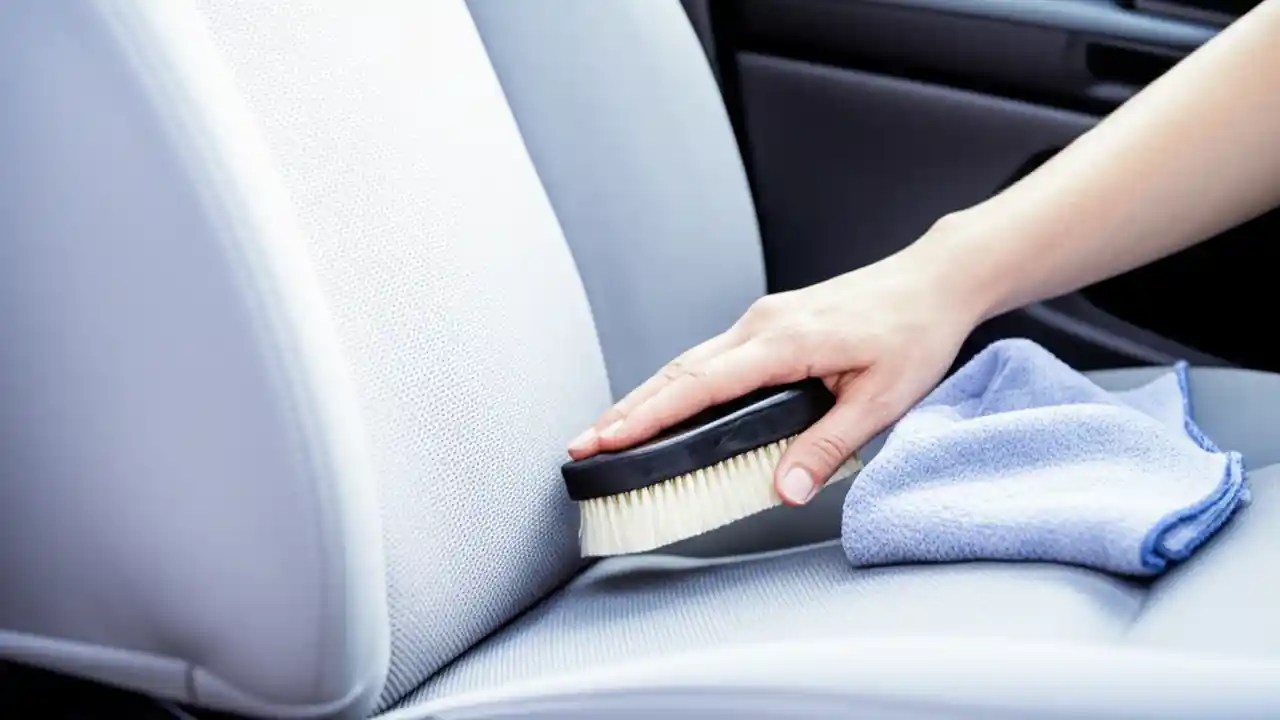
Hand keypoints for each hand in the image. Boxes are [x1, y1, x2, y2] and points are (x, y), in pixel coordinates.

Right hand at [566, 233, 984, 504]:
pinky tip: (659, 405)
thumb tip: (785, 489)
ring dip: (643, 398)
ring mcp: (760, 321)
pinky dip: (673, 385)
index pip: (700, 385)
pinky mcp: (766, 325)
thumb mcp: (883, 400)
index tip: (609, 440)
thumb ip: (828, 445)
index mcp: (784, 342)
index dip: (649, 416)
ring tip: (606, 433)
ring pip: (687, 363)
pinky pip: (707, 357)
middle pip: (677, 372)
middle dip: (626, 411)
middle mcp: (761, 326)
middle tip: (582, 446)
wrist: (932, 282)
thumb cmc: (913, 333)